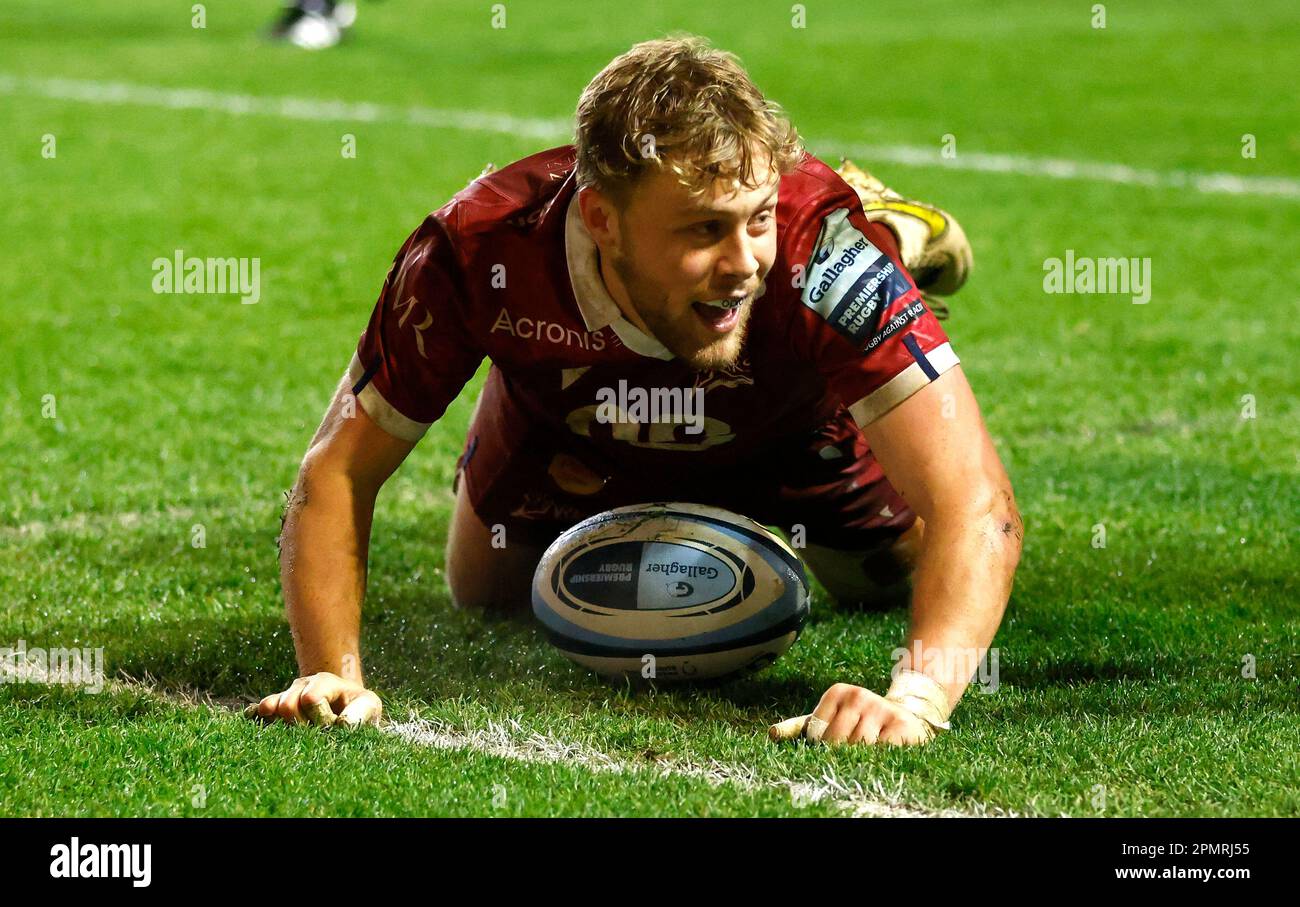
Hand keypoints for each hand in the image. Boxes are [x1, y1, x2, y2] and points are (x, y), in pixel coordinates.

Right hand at [243, 672, 381, 727]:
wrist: (345, 706)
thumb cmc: (359, 709)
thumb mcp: (369, 706)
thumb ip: (360, 713)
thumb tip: (342, 724)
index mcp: (326, 682)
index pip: (310, 699)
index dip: (320, 719)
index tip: (333, 728)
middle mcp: (303, 685)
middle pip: (288, 705)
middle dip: (302, 725)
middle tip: (316, 733)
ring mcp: (287, 695)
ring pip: (274, 709)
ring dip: (287, 727)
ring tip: (303, 734)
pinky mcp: (275, 707)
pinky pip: (259, 711)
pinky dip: (259, 719)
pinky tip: (263, 727)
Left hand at [769, 682, 936, 745]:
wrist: (906, 717)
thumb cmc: (859, 723)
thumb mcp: (831, 719)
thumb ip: (800, 727)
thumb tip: (770, 734)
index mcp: (837, 692)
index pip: (818, 732)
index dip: (823, 746)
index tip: (833, 744)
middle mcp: (858, 695)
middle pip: (837, 742)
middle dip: (842, 753)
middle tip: (852, 749)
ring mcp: (880, 708)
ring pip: (859, 748)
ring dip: (862, 756)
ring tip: (868, 749)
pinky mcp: (901, 725)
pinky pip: (881, 752)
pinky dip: (880, 757)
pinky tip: (883, 750)